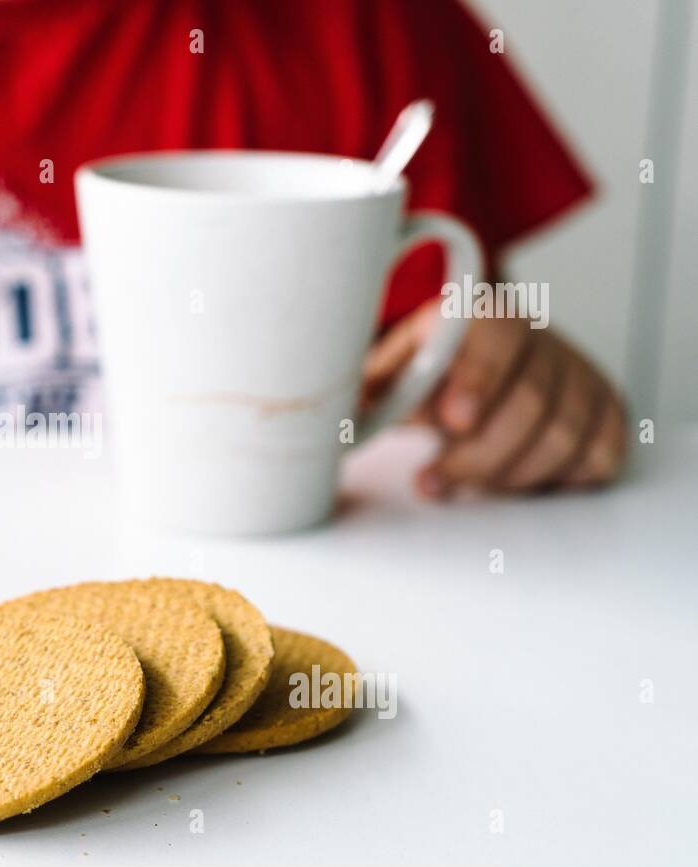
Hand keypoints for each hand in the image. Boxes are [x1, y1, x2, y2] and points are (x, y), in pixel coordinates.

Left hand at [363, 303, 626, 497]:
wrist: (473, 359)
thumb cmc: (422, 372)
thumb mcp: (386, 371)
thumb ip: (365, 391)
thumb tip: (331, 426)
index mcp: (482, 316)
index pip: (493, 338)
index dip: (477, 379)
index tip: (453, 420)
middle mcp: (539, 336)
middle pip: (528, 403)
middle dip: (477, 455)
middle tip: (432, 481)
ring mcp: (577, 372)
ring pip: (564, 436)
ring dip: (509, 476)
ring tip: (464, 482)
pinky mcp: (603, 407)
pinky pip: (598, 454)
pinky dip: (557, 479)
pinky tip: (515, 479)